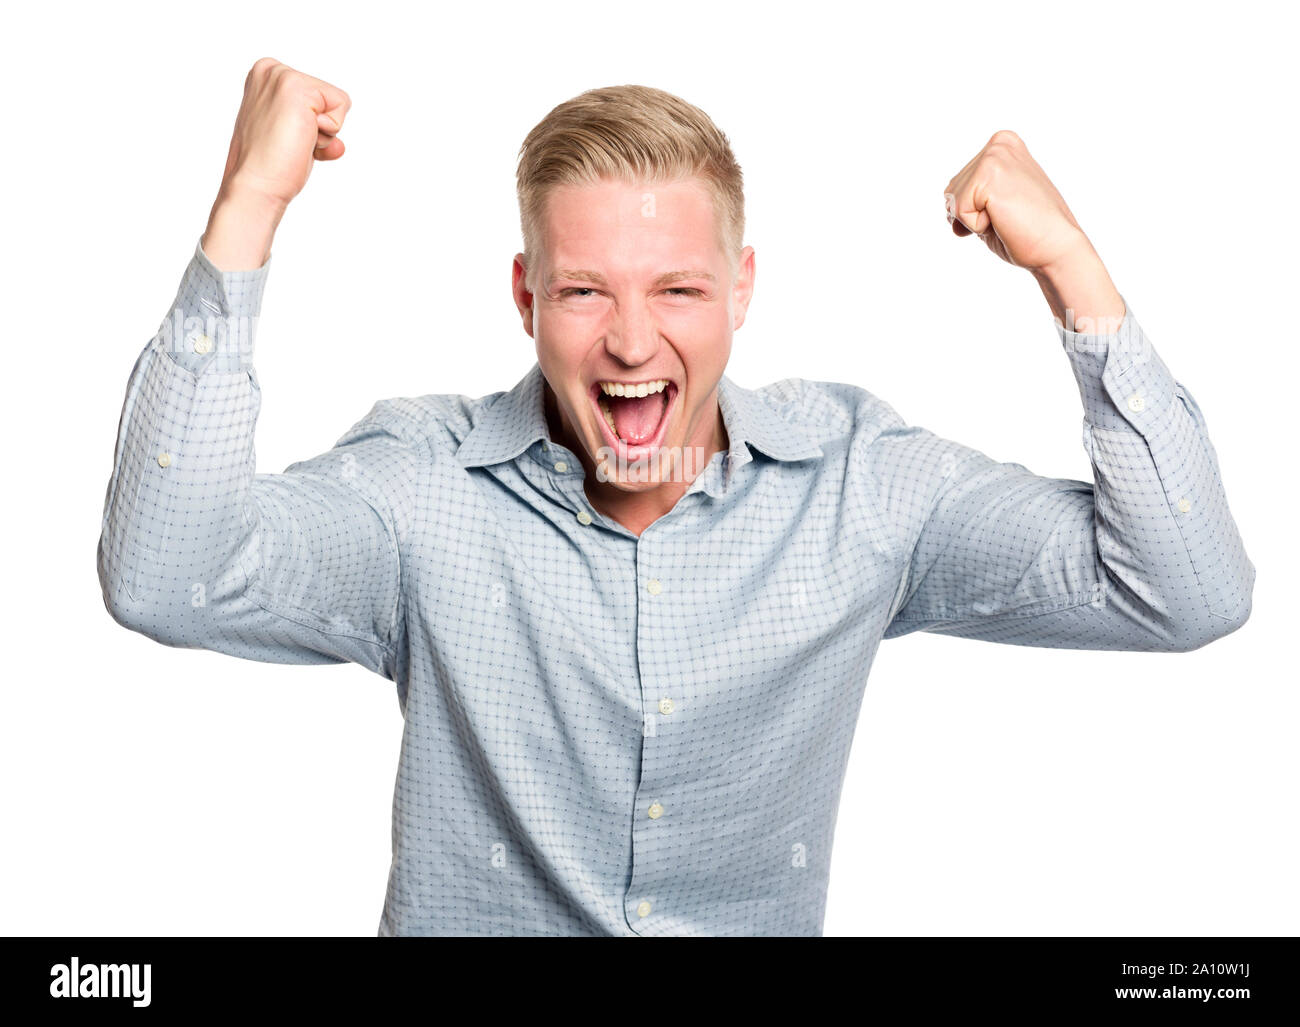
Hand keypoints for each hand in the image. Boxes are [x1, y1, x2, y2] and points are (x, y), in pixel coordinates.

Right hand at [217, 57, 351, 211]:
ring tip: (293, 142)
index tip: (284, 139)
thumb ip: (312, 129)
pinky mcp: (298, 87)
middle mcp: (270, 70)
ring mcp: (283, 76)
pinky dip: (329, 132)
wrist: (255, 186)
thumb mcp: (289, 137)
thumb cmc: (267, 168)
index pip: (315, 96)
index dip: (311, 126)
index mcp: (263, 77)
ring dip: (324, 133)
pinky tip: (302, 139)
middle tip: (289, 144)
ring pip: (337, 102)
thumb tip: (339, 146)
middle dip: (319, 129)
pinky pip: (342, 105)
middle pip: (328, 97)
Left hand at [943, 130, 1088, 272]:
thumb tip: (948, 205)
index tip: (1009, 210)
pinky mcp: (989, 173)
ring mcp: (994, 155)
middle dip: (972, 215)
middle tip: (1010, 217)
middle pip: (951, 191)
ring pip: (952, 201)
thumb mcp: (994, 205)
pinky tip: (1004, 220)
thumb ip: (973, 195)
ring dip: (974, 220)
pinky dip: (976, 226)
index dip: (975, 210)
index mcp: (1002, 145)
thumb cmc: (1029, 233)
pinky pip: (958, 212)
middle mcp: (998, 144)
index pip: (959, 185)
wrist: (1057, 247)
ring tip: (1008, 217)